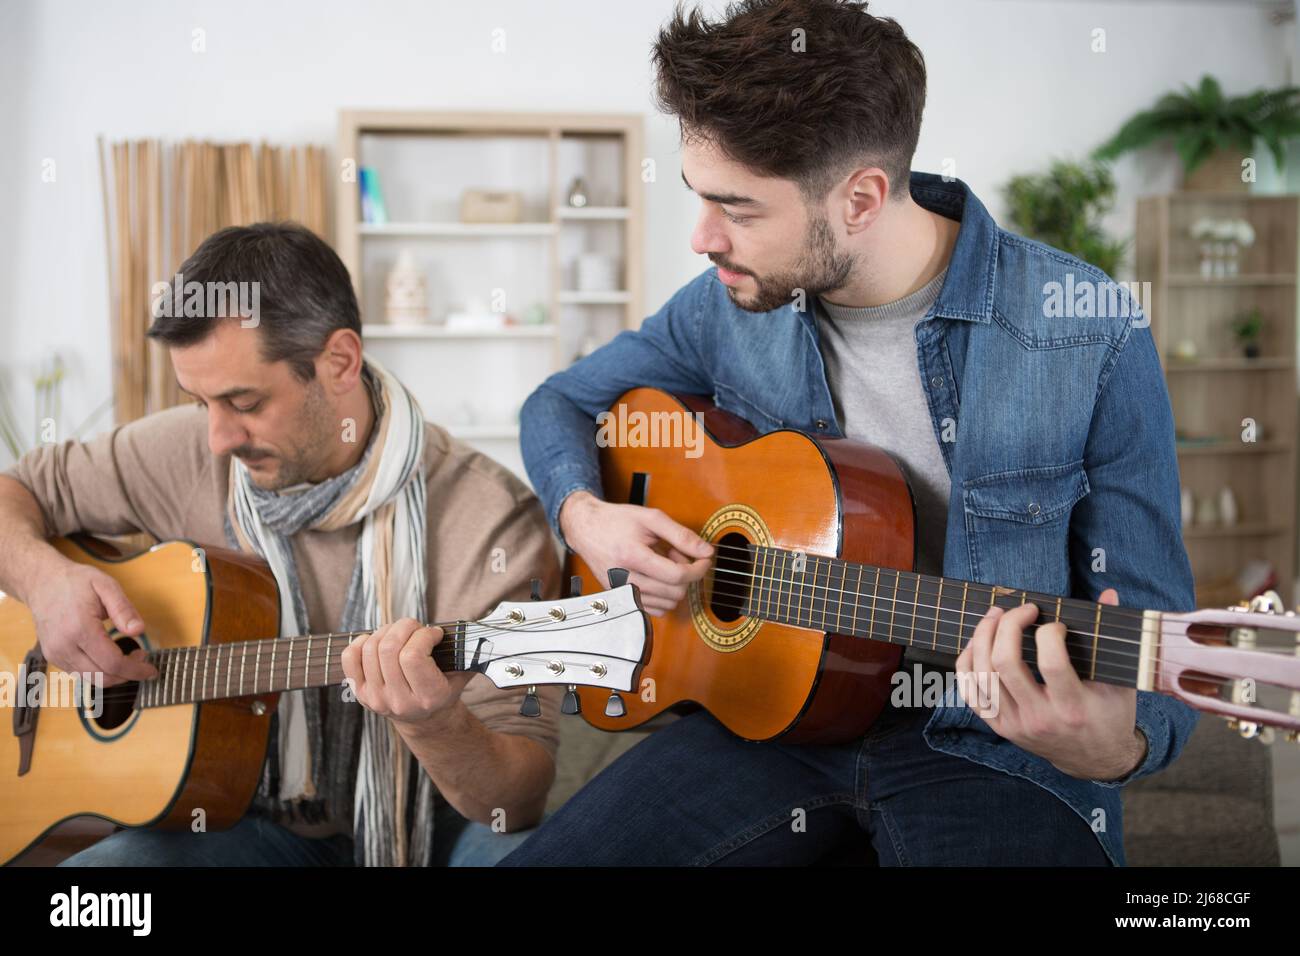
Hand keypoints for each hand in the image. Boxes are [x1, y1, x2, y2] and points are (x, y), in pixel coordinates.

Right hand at [28, 557, 157, 686]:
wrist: (42, 583)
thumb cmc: (75, 582)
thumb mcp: (106, 586)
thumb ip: (123, 609)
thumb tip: (139, 630)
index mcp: (80, 628)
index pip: (112, 663)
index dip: (135, 670)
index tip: (151, 669)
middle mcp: (64, 646)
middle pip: (103, 676)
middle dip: (128, 674)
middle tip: (142, 659)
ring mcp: (55, 653)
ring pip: (91, 679)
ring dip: (115, 675)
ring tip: (129, 658)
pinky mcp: (53, 657)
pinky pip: (80, 673)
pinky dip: (99, 671)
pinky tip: (110, 657)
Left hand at [340, 617, 473, 724]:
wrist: (425, 720)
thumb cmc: (444, 690)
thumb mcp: (461, 676)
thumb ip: (469, 656)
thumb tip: (478, 634)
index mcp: (427, 697)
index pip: (413, 656)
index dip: (423, 635)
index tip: (433, 634)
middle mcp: (399, 701)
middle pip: (388, 649)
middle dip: (403, 627)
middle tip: (415, 627)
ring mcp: (376, 699)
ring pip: (370, 648)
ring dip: (386, 631)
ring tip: (400, 633)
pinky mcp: (360, 694)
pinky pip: (350, 658)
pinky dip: (361, 641)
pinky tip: (377, 641)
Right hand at [560, 490, 712, 616]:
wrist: (585, 528)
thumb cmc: (617, 520)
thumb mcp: (651, 518)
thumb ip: (681, 535)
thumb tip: (706, 551)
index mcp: (632, 556)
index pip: (677, 575)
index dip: (698, 568)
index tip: (704, 558)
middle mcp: (625, 579)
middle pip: (674, 592)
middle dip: (685, 574)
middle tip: (677, 554)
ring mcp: (621, 591)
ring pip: (667, 604)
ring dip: (674, 585)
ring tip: (664, 562)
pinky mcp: (620, 598)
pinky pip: (654, 609)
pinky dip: (663, 595)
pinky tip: (656, 575)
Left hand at [954, 587, 1146, 780]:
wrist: (1096, 761)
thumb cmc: (1110, 715)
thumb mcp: (1120, 681)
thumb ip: (1109, 636)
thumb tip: (1108, 593)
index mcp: (1074, 707)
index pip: (1051, 663)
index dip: (1050, 632)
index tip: (1056, 624)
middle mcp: (1040, 718)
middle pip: (1006, 664)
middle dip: (1009, 625)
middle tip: (1022, 609)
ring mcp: (1015, 724)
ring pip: (983, 674)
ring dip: (983, 636)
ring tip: (996, 615)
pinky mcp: (1000, 727)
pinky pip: (970, 692)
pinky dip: (967, 663)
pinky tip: (977, 644)